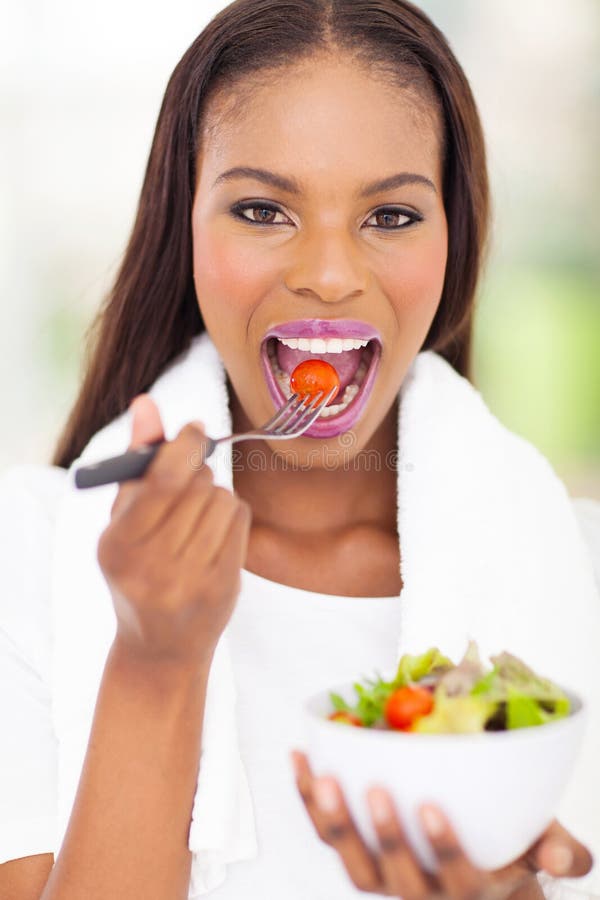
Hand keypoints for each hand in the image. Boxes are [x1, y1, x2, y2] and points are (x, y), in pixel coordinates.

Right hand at [97, 394, 250, 665]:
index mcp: (117, 545)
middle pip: (196, 485)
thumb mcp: (123, 521)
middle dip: (197, 474)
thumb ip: (136, 463)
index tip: (195, 429)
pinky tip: (215, 533)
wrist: (159, 645)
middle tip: (188, 488)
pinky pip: (240, 520)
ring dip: (215, 496)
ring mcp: (190, 579)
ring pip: (222, 499)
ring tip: (198, 519)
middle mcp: (151, 565)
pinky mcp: (222, 586)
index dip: (184, 446)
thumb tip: (146, 404)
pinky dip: (231, 515)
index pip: (162, 481)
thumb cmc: (137, 571)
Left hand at [290, 750, 592, 898]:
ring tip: (321, 777)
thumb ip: (558, 850)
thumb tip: (564, 858)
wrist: (481, 882)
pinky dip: (309, 800)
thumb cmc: (512, 851)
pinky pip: (327, 835)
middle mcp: (423, 892)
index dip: (443, 848)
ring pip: (352, 862)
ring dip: (333, 821)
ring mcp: (385, 879)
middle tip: (374, 790)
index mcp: (472, 889)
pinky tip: (298, 758)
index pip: (457, 878)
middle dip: (382, 835)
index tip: (431, 807)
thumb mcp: (540, 850)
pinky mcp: (358, 857)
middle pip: (393, 877)